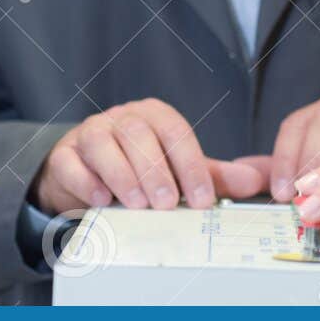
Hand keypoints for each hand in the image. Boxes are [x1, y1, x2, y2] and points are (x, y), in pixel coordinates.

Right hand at [30, 97, 271, 214]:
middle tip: (167, 204)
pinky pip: (70, 162)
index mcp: (155, 115)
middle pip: (139, 135)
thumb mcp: (177, 170)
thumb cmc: (139, 167)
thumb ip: (212, 175)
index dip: (191, 165)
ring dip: (123, 175)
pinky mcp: (63, 154)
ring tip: (138, 205)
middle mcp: (122, 118)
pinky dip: (87, 181)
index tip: (202, 198)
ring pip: (103, 144)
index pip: (176, 132)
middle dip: (156, 171)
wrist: (86, 173)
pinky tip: (101, 199)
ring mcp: (90, 133)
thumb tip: (256, 182)